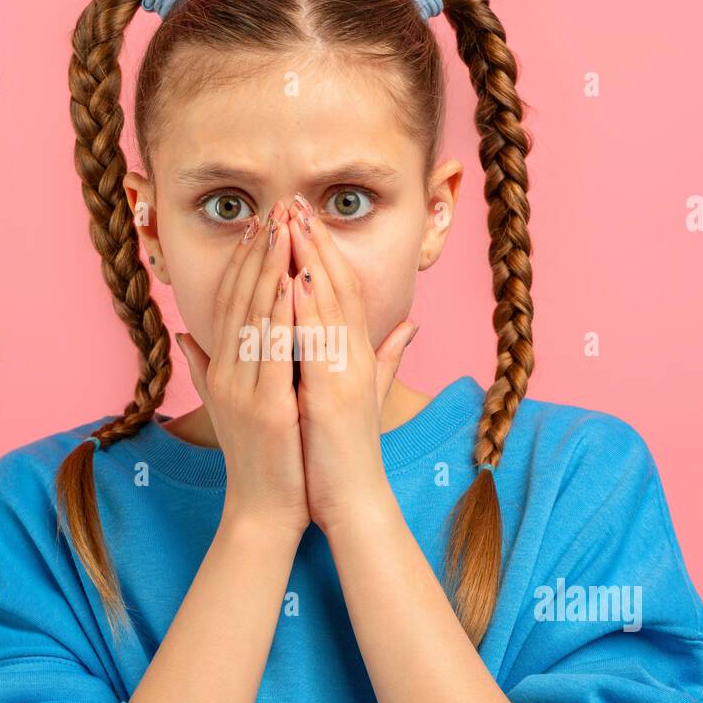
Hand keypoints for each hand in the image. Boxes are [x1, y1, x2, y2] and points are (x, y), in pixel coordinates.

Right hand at [175, 202, 308, 537]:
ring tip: (283, 230)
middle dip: (257, 253)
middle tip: (273, 210)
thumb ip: (203, 369)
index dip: (242, 262)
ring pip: (254, 317)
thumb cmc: (256, 458)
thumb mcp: (226, 407)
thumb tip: (185, 337)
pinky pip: (275, 352)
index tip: (257, 225)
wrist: (262, 510)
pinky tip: (292, 283)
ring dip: (269, 270)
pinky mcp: (266, 407)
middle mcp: (224, 373)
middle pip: (239, 300)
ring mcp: (243, 389)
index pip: (228, 303)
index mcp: (219, 370)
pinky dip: (282, 314)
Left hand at [286, 192, 418, 534]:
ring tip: (292, 223)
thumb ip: (385, 359)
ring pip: (331, 304)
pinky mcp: (335, 394)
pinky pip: (321, 343)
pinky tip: (294, 278)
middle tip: (295, 202)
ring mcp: (348, 373)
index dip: (326, 253)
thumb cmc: (346, 452)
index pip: (345, 292)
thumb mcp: (365, 396)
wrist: (354, 500)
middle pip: (339, 287)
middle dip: (317, 243)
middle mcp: (357, 356)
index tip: (305, 219)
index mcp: (358, 356)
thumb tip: (409, 327)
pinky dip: (309, 309)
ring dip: (311, 261)